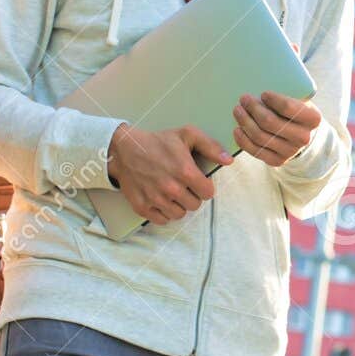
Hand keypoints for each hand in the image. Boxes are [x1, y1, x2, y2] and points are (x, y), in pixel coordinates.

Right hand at [106, 123, 232, 226]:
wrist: (125, 149)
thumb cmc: (158, 142)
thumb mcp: (187, 135)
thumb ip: (211, 147)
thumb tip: (229, 161)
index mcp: (185, 172)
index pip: (208, 193)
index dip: (205, 187)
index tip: (197, 181)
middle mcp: (172, 189)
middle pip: (195, 205)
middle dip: (192, 195)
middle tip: (183, 185)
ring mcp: (156, 199)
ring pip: (179, 214)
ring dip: (178, 205)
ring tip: (172, 192)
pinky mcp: (142, 207)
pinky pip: (162, 220)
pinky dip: (163, 212)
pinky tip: (161, 199)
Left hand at [232, 92, 321, 167]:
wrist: (301, 134)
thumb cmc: (295, 111)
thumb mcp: (298, 99)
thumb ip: (285, 93)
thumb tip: (258, 90)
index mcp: (312, 118)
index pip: (288, 107)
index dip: (272, 99)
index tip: (263, 93)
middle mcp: (303, 137)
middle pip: (270, 122)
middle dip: (253, 108)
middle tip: (244, 98)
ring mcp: (290, 151)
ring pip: (260, 136)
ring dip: (245, 121)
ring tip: (238, 110)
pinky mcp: (277, 161)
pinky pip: (255, 150)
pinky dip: (243, 139)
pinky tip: (237, 129)